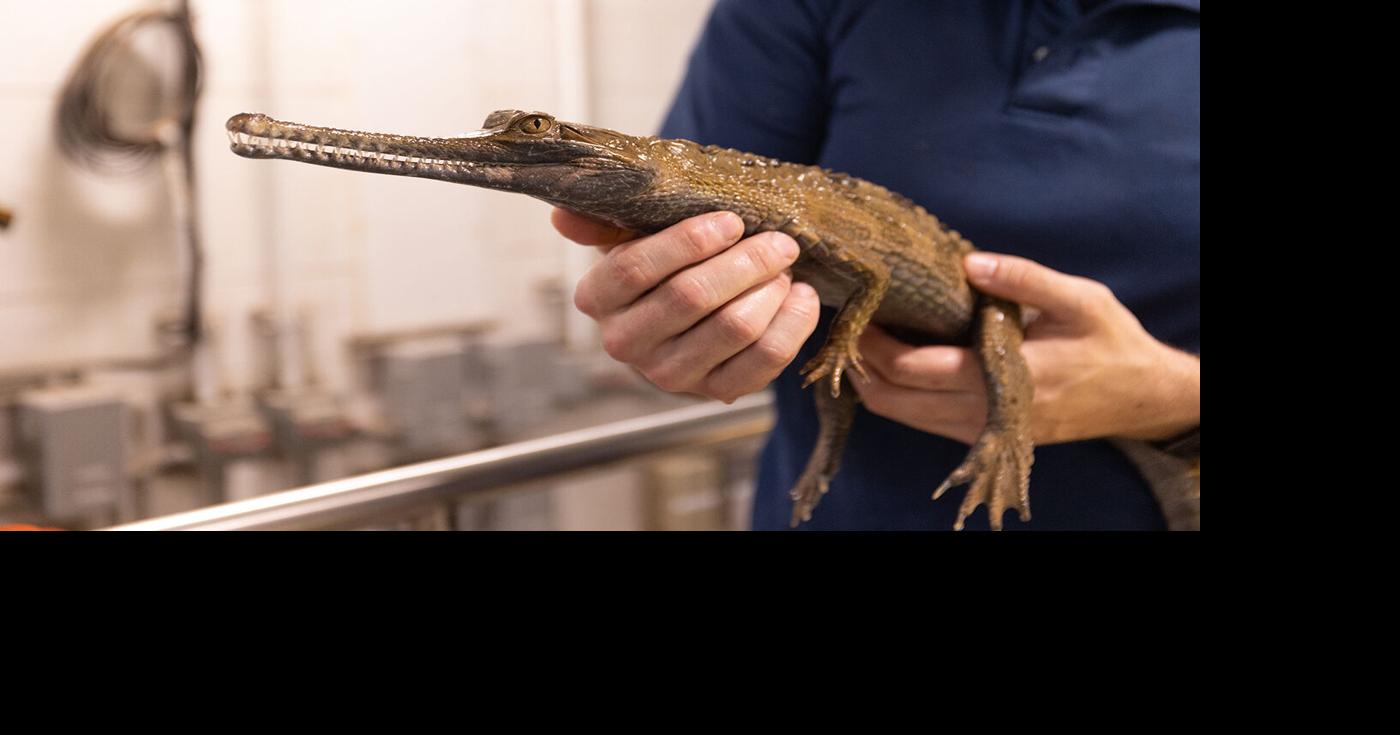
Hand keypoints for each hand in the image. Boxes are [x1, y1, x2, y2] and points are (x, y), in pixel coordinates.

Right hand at [553, 208, 820, 402]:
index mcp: (597, 299)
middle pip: (691, 296)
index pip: (635, 267)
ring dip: (770, 289)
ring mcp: (670, 375)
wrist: (685, 320)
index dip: (688, 241)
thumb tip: (562, 216)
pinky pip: (765, 359)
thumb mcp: (628, 237)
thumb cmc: (660, 265)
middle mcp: (626, 343)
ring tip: (785, 266)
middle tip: (779, 241)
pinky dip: (793, 323)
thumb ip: (601, 222)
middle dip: (744, 262)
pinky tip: (801, 296)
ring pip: (733, 327)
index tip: (732, 221)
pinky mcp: (714, 393)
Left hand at [854, 252, 1199, 444]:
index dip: (876, 345)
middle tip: (847, 325)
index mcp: (1005, 376)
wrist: (1138, 396)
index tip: (858, 311)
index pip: (916, 370)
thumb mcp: (1079, 299)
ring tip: (861, 341)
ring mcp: (981, 430)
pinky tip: (892, 363)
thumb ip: (1024, 279)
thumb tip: (969, 263)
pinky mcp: (983, 436)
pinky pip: (922, 422)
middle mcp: (985, 413)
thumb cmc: (1109, 341)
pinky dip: (898, 397)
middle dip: (862, 365)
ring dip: (874, 384)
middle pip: (895, 402)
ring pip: (903, 418)